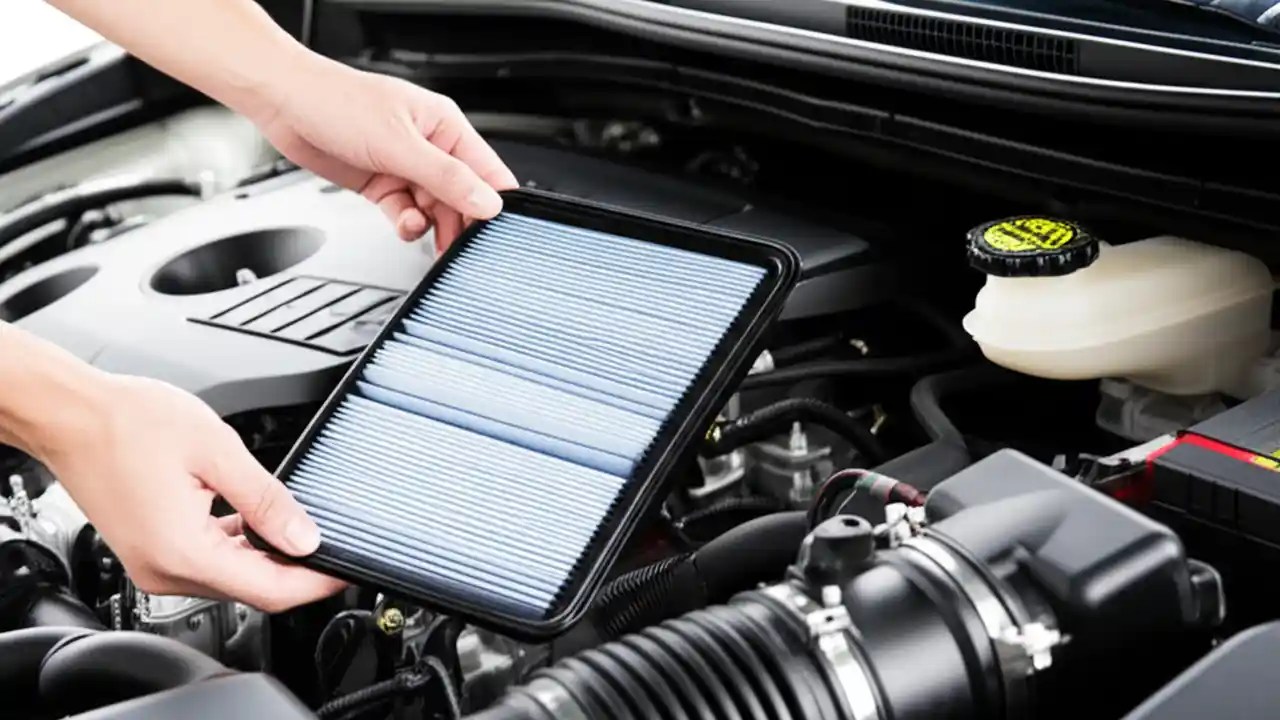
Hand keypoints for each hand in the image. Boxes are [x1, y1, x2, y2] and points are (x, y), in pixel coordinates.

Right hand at [40, 374, 344, 612]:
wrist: (71, 415)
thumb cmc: (129, 423)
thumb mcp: (218, 452)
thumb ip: (267, 500)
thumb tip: (307, 537)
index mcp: (183, 553)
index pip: (271, 591)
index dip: (317, 583)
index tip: (349, 568)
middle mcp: (166, 571)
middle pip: (253, 590)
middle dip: (298, 571)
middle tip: (335, 545)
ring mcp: (155, 566)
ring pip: (232, 578)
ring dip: (269, 559)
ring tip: (303, 529)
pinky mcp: (151, 553)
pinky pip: (208, 563)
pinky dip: (239, 548)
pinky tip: (255, 522)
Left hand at [250, 57, 518, 249]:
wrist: (283, 103)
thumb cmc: (336, 102)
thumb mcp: (399, 144)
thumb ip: (446, 178)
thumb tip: (487, 203)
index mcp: (445, 126)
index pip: (487, 171)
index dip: (494, 202)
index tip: (491, 231)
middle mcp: (430, 147)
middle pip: (461, 197)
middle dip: (459, 222)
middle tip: (457, 245)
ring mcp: (405, 166)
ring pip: (433, 209)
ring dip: (430, 225)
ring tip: (419, 230)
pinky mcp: (382, 183)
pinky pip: (406, 212)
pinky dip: (406, 223)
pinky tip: (402, 222)